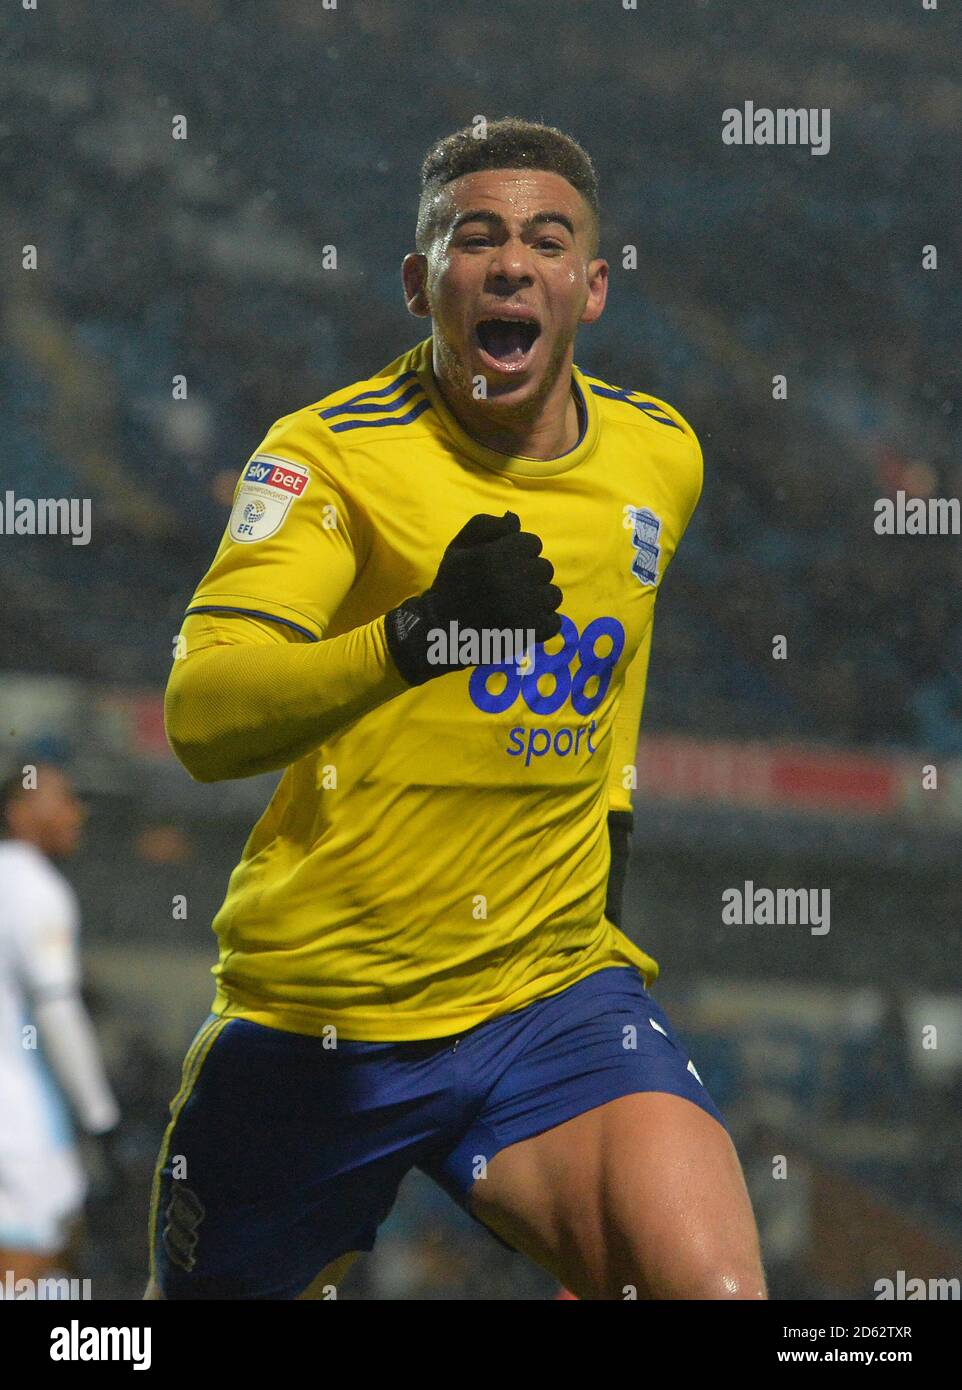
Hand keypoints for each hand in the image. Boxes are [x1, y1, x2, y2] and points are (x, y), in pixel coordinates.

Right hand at [386, 511, 562, 685]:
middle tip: (510, 585)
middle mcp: (511, 581)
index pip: (533, 543)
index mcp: (494, 556)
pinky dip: (543, 622)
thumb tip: (515, 519)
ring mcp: (522, 609)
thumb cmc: (451, 584)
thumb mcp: (459, 547)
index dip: (520, 551)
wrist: (441, 629)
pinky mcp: (528, 633)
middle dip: (530, 574)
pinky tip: (524, 620)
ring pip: (553, 595)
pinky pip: (554, 622)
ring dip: (539, 598)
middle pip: (545, 568)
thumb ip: (485, 526)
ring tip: (518, 604)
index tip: (505, 563)